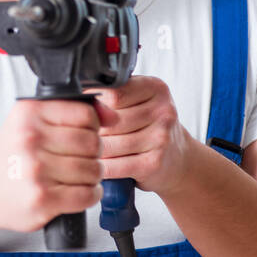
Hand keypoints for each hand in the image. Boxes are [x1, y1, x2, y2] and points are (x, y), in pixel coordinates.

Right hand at [0, 97, 103, 233]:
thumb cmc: (10, 156)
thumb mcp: (30, 122)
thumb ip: (70, 112)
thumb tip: (112, 116)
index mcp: (28, 114)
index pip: (85, 114)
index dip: (91, 127)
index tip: (81, 135)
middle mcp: (30, 139)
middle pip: (92, 143)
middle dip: (93, 153)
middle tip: (78, 159)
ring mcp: (35, 171)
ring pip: (93, 170)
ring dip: (91, 176)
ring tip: (73, 177)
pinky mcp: (42, 199)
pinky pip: (87, 194)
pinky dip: (90, 194)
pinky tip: (75, 191)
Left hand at [85, 75, 194, 195]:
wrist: (179, 159)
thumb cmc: (149, 127)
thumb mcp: (140, 101)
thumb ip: (115, 94)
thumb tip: (77, 96)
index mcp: (155, 88)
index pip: (113, 93)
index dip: (94, 104)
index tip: (85, 112)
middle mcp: (162, 111)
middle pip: (109, 121)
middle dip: (93, 130)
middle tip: (88, 136)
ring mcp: (161, 138)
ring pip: (109, 144)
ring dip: (95, 151)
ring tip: (92, 151)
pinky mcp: (154, 163)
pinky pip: (115, 165)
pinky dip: (103, 167)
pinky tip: (101, 165)